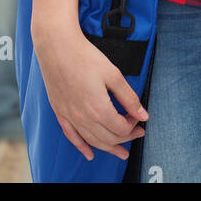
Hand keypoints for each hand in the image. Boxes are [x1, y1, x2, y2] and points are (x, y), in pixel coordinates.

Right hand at [33, 20, 146, 162]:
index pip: (121, 128)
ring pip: (92, 141)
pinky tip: (89, 154)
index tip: (137, 116)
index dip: (133, 125)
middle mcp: (83, 118)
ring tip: (121, 152)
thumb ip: (129, 97)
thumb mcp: (113, 74)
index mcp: (99, 109)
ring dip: (109, 148)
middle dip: (126, 138)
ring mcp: (70, 116)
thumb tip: (143, 115)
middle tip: (137, 133)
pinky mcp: (60, 112)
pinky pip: (72, 137)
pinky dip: (82, 147)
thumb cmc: (85, 57)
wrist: (57, 47)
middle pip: (109, 138)